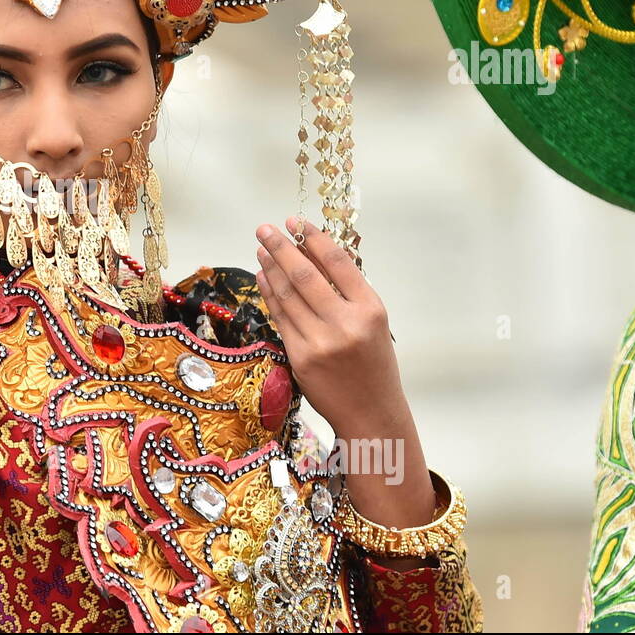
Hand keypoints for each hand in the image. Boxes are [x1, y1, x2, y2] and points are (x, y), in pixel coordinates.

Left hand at [253, 217, 404, 437]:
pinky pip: (280, 317)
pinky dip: (269, 294)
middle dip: (281, 247)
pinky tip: (262, 278)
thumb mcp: (373, 324)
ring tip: (261, 249)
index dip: (313, 238)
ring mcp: (320, 341)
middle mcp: (346, 323)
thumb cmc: (373, 364)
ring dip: (270, 267)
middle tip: (265, 228)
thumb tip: (312, 253)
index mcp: (371, 310)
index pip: (337, 263)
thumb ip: (348, 293)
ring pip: (288, 294)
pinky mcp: (300, 357)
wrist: (372, 413)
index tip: (297, 221)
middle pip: (305, 274)